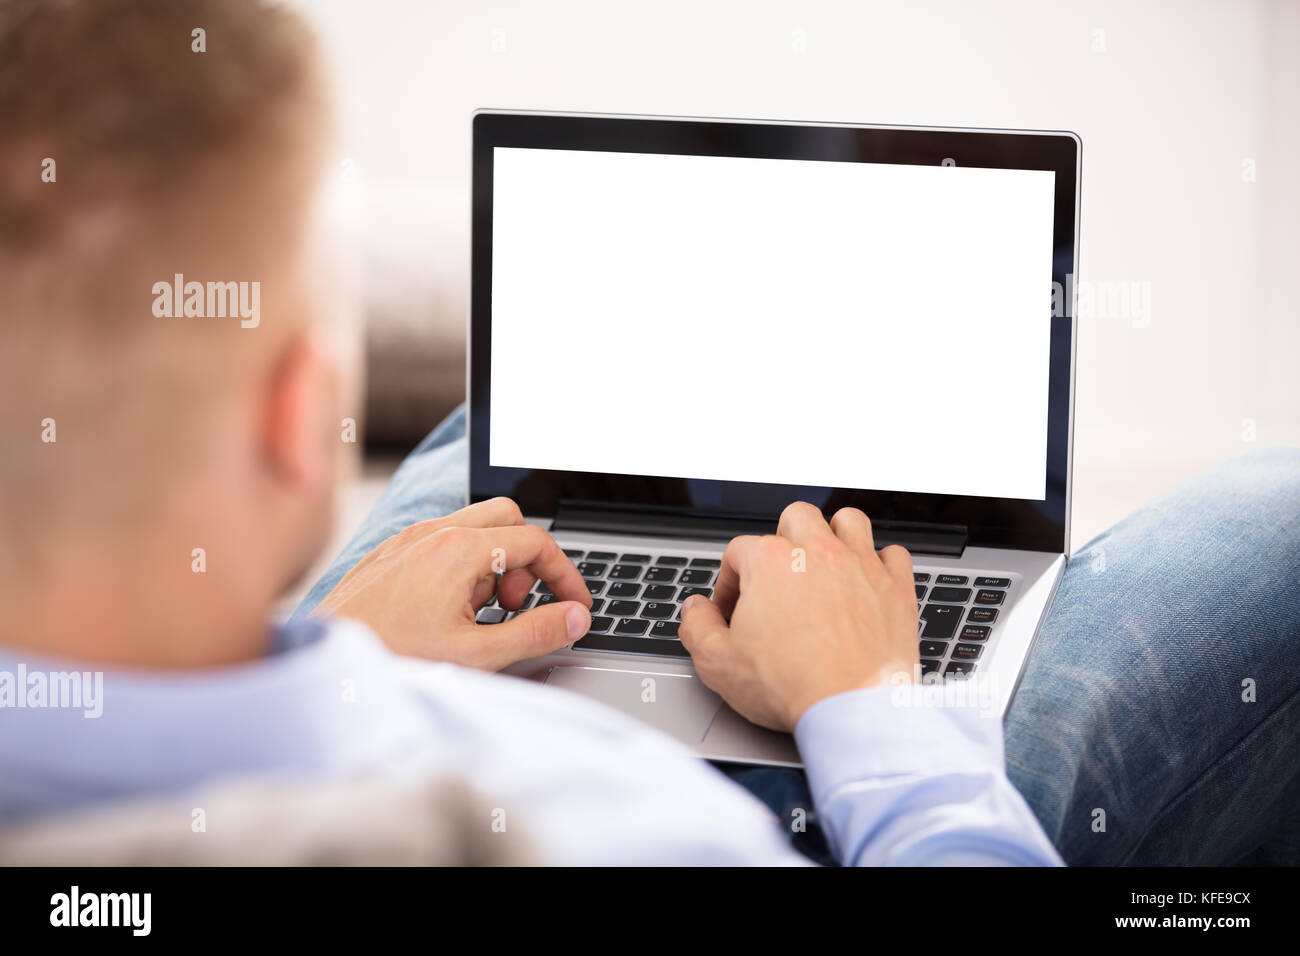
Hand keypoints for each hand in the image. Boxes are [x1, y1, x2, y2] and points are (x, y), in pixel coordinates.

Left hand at [315, 497, 591, 670]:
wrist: (319, 663)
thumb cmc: (391, 659)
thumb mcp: (477, 655)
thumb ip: (536, 632)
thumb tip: (576, 618)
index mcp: (459, 549)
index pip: (536, 542)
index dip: (565, 575)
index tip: (574, 606)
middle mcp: (433, 532)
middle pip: (509, 517)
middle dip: (526, 560)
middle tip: (515, 605)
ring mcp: (408, 539)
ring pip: (474, 527)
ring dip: (492, 564)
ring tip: (476, 616)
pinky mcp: (388, 552)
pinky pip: (441, 541)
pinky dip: (460, 567)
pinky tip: (443, 613)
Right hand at [679, 502, 918, 731]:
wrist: (851, 711)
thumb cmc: (790, 687)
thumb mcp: (717, 663)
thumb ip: (696, 628)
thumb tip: (694, 610)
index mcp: (770, 562)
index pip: (739, 551)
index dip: (730, 581)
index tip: (734, 610)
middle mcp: (818, 552)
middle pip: (795, 518)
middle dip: (782, 541)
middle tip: (779, 577)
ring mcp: (862, 565)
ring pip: (848, 521)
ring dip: (835, 536)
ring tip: (825, 564)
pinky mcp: (897, 588)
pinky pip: (894, 554)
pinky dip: (882, 564)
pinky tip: (869, 584)